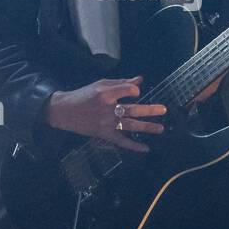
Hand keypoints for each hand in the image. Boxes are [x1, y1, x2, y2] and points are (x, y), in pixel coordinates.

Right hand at [42, 75, 166, 153]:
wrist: (64, 111)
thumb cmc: (83, 95)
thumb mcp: (101, 84)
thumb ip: (121, 83)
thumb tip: (140, 80)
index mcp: (105, 94)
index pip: (127, 90)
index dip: (134, 90)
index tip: (137, 92)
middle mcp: (107, 109)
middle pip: (132, 110)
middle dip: (149, 110)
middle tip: (163, 110)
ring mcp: (106, 123)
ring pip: (130, 125)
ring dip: (147, 127)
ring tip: (160, 128)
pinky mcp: (103, 134)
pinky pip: (121, 141)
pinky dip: (133, 146)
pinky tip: (145, 148)